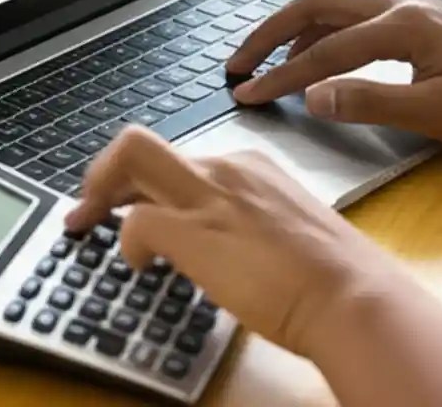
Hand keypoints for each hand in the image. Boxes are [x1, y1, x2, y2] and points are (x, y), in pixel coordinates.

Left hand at [64, 127, 405, 356]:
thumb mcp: (285, 232)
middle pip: (142, 144)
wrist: (353, 297)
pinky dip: (125, 244)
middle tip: (88, 206)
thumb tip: (217, 245)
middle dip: (104, 172)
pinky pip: (135, 222)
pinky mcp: (195, 230)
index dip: (145, 183)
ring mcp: (210, 195)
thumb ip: (247, 224)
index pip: (179, 159)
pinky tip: (139, 267)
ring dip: (98, 190)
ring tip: (88, 224)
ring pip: (129, 156)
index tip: (132, 205)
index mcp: (251, 167)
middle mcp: (227, 168)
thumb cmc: (333, 278)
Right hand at [227, 0, 441, 147]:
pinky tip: (317, 61)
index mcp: (404, 23)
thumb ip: (366, 102)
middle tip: (236, 64)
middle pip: (315, 7)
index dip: (280, 76)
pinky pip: (355, 17)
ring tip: (268, 67)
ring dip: (294, 33)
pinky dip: (324, 35)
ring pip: (333, 7)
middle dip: (268, 35)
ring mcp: (412, 4)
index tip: (245, 95)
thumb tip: (311, 98)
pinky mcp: (420, 16)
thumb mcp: (432, 114)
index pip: (323, 50)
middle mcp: (403, 2)